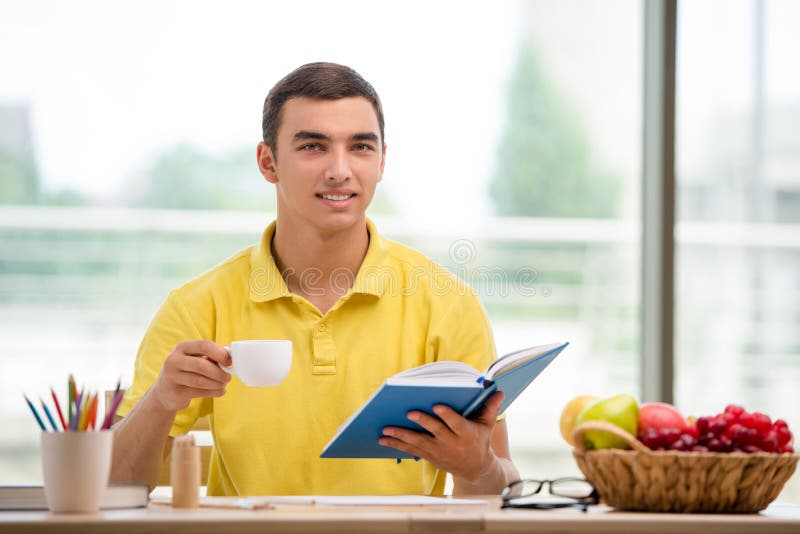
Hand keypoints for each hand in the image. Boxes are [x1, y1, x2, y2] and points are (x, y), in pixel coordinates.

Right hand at [153, 340, 231, 411]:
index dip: (220, 353)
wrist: (165, 391)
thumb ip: (213, 354)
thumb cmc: (188, 370)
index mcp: (182, 347)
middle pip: (202, 365)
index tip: (229, 362)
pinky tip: (220, 391)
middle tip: (228, 377)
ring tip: (224, 385)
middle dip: (219, 372)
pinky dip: (214, 392)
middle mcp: (173, 360)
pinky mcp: (175, 392)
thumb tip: (233, 351)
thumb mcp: (196, 358)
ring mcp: (171, 377)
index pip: (204, 345)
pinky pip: (199, 392)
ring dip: (217, 384)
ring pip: (200, 381)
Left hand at [378, 391, 504, 482]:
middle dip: (422, 422)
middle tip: (409, 412)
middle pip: (435, 432)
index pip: (456, 423)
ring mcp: (439, 451)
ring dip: (401, 436)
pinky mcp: (429, 456)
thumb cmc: (479, 440)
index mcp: (466, 433)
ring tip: (385, 429)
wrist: (475, 468)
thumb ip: (490, 408)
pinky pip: (411, 450)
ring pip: (418, 443)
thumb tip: (499, 391)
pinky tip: (383, 439)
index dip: (447, 415)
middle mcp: (451, 443)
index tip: (437, 406)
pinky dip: (396, 445)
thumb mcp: (487, 425)